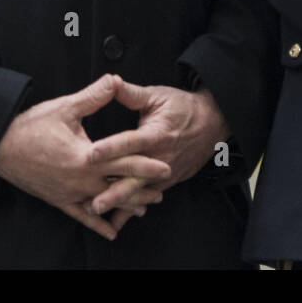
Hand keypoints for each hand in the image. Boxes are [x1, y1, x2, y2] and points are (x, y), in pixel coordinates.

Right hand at [0, 74, 171, 239]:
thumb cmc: (30, 126)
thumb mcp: (65, 107)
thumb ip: (93, 96)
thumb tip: (115, 79)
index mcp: (86, 156)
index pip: (124, 161)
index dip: (147, 163)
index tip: (166, 166)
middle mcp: (80, 179)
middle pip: (119, 185)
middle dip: (144, 187)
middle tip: (165, 188)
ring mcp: (70, 193)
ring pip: (105, 202)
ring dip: (126, 205)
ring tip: (148, 206)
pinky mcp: (59, 200)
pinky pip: (82, 216)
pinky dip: (98, 224)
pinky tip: (112, 232)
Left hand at [86, 83, 229, 215]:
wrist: (211, 124)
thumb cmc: (182, 108)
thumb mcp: (158, 96)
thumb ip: (132, 93)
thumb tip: (111, 81)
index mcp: (156, 133)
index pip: (130, 142)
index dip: (111, 148)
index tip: (90, 154)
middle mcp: (160, 157)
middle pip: (134, 177)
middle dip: (113, 192)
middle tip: (92, 203)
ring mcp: (165, 172)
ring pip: (139, 191)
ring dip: (119, 203)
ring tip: (97, 212)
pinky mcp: (167, 181)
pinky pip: (147, 197)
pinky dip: (131, 209)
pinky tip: (115, 221)